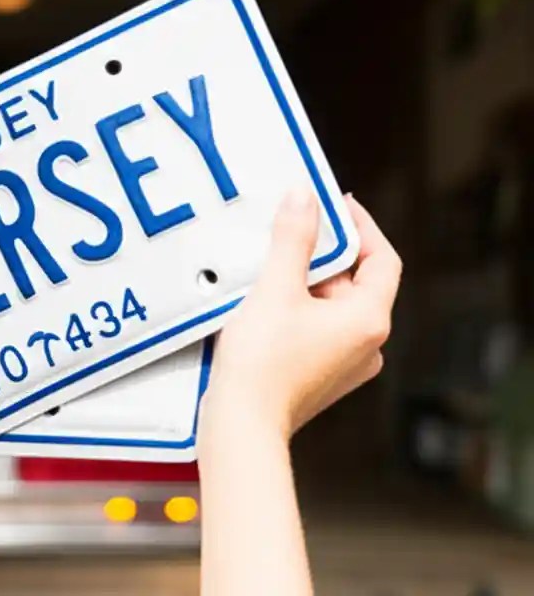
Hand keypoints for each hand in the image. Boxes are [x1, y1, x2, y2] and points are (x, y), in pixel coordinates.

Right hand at [198, 190, 400, 447]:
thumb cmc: (262, 364)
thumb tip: (304, 198)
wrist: (241, 424)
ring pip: (334, 306)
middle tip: (290, 230)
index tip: (334, 204)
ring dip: (306, 282)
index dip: (361, 226)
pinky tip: (264, 302)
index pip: (382, 259)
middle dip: (323, 254)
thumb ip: (292, 239)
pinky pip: (318, 328)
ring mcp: (346, 364)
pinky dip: (298, 308)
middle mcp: (368, 344)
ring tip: (269, 266)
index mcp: (369, 320)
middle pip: (355, 281)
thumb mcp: (275, 289)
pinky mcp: (321, 375)